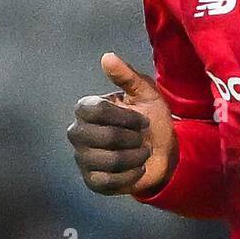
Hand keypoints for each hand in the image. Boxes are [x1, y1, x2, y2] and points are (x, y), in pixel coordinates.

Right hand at [67, 52, 177, 195]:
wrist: (162, 152)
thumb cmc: (150, 118)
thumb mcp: (146, 94)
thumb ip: (127, 76)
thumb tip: (107, 57)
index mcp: (87, 109)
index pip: (96, 111)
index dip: (125, 117)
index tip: (142, 120)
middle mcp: (78, 132)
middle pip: (103, 137)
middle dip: (132, 139)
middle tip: (142, 138)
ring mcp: (82, 158)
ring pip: (108, 161)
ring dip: (135, 157)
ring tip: (142, 153)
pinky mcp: (92, 181)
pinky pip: (108, 181)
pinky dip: (130, 175)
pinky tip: (138, 169)